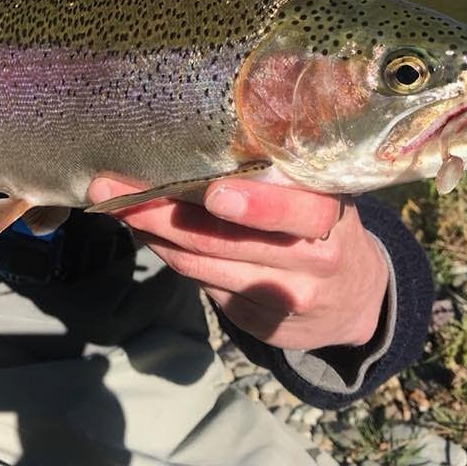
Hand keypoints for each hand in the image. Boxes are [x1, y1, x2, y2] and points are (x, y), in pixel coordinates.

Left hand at [87, 175, 389, 350]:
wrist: (353, 300)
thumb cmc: (321, 226)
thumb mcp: (318, 195)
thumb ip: (277, 177)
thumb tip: (198, 144)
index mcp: (328, 214)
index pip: (295, 210)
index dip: (256, 206)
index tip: (215, 194)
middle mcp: (311, 258)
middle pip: (226, 241)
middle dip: (163, 214)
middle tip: (114, 192)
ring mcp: (285, 295)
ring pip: (204, 265)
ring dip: (152, 234)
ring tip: (112, 204)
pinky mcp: (260, 322)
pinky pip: (203, 285)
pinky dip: (170, 256)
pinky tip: (146, 233)